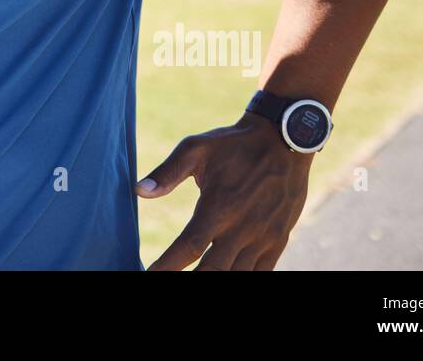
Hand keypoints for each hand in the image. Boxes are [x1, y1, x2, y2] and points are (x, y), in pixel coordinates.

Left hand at [136, 112, 312, 269]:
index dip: (166, 266)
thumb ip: (168, 172)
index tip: (149, 273)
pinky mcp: (278, 241)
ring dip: (214, 281)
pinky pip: (261, 274)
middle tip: (166, 280)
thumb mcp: (196, 149)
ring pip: (236, 276)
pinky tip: (225, 275)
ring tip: (192, 279)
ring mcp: (263, 238)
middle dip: (188, 281)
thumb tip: (138, 190)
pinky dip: (243, 279)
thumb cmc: (233, 144)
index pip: (187, 248)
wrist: (284, 140)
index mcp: (218, 207)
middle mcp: (241, 228)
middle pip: (211, 271)